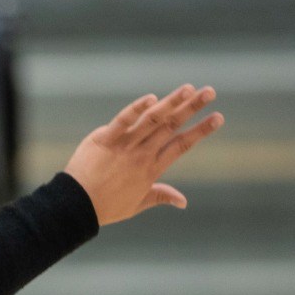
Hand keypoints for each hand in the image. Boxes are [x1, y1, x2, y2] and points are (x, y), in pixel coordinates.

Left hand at [64, 85, 224, 225]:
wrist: (75, 206)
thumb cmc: (105, 206)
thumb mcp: (137, 204)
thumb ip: (161, 195)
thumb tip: (183, 201)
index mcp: (152, 169)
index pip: (182, 145)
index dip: (201, 130)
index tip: (218, 117)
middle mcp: (141, 155)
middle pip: (171, 127)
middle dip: (192, 108)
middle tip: (210, 92)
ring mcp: (123, 145)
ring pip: (152, 120)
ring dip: (172, 102)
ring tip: (189, 89)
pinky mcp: (104, 138)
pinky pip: (122, 120)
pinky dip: (136, 108)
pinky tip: (152, 98)